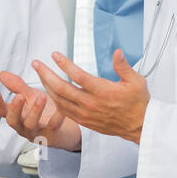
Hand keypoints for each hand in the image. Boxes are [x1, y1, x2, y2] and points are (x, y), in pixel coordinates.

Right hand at [0, 71, 81, 152]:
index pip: (1, 111)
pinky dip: (56, 117)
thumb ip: (16, 86)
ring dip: (35, 111)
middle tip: (19, 96)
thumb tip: (2, 74)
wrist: (63, 127)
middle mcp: (23, 125)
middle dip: (15, 108)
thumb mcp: (29, 96)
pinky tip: (59, 108)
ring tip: (41, 97)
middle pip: (13, 120)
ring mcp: (36, 131)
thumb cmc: (43, 111)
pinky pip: (53, 126)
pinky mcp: (51, 134)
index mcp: (16, 115)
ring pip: (31, 124)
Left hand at [32, 50, 149, 144]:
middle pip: (62, 88)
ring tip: (40, 75)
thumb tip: (117, 52)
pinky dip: (54, 100)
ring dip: (47, 86)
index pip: (78, 76)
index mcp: (102, 91)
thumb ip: (123, 66)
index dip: (64, 64)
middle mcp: (91, 103)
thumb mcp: (136, 81)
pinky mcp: (84, 121)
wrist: (139, 125)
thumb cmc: (138, 102)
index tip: (55, 55)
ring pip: (59, 100)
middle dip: (46, 74)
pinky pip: (64, 110)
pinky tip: (49, 91)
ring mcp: (85, 113)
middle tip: (37, 64)